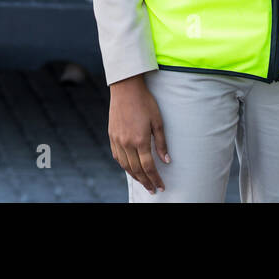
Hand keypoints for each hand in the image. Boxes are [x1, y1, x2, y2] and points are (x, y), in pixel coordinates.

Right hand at [108, 73, 168, 194]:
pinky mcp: (112, 137)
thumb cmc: (145, 103)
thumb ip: (162, 143)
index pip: (148, 166)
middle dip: (146, 181)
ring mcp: (117, 141)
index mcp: (140, 140)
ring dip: (135, 176)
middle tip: (153, 189)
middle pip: (136, 170)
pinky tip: (130, 169)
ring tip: (144, 182)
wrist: (126, 89)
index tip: (161, 187)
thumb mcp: (158, 121)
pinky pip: (118, 157)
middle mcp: (127, 143)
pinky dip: (125, 166)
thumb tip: (167, 160)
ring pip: (125, 166)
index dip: (155, 178)